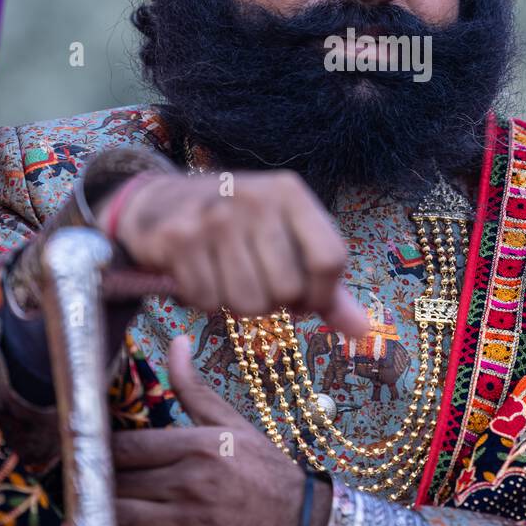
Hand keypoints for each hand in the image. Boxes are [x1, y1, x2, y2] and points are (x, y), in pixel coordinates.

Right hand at [96, 166, 368, 340]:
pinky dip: (205, 301)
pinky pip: (208, 301)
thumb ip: (325, 283)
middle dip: (275, 304)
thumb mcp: (286, 237)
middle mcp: (255, 198)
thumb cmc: (237, 225)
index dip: (322, 295)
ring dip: (239, 306)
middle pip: (288, 290)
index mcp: (290, 193)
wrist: (162, 202)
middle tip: (257, 284)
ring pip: (248, 303)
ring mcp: (215, 216)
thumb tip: (362, 331)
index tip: (305, 300)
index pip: (331, 259)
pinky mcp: (180, 237)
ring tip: (229, 279)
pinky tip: (200, 274)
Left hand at [114, 335, 331, 525]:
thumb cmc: (268, 474)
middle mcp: (191, 483)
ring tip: (99, 512)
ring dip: (105, 515)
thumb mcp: (235, 426)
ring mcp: (189, 524)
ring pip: (120, 517)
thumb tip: (176, 342)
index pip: (128, 446)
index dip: (103, 452)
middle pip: (118, 482)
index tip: (96, 455)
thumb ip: (196, 389)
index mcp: (199, 446)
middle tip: (91, 484)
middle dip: (101, 483)